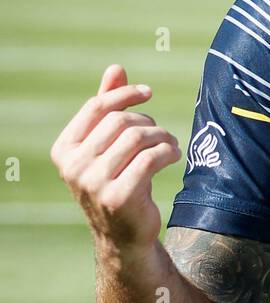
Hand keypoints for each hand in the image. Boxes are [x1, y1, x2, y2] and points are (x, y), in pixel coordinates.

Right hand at [50, 64, 181, 253]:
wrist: (123, 235)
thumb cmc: (115, 181)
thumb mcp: (106, 145)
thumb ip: (108, 108)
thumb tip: (116, 68)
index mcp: (64, 150)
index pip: (97, 107)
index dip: (124, 94)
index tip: (147, 92)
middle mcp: (74, 167)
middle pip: (120, 121)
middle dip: (147, 121)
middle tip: (160, 133)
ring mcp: (94, 183)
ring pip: (137, 138)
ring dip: (161, 136)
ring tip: (170, 144)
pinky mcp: (120, 196)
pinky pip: (151, 158)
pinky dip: (168, 151)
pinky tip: (173, 155)